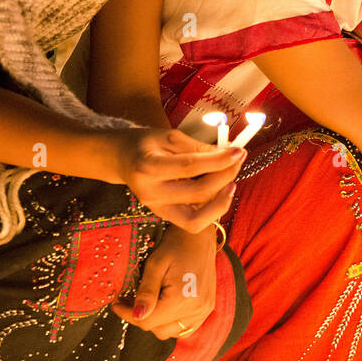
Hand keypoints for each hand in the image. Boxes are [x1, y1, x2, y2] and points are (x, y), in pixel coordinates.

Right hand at [112, 128, 243, 232]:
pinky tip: (221, 193)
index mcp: (149, 167)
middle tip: (238, 160)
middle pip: (198, 192)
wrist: (122, 159)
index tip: (239, 151)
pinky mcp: (164, 217)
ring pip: (198, 216)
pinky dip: (212, 210)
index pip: (191, 166)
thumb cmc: (147, 145)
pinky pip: (193, 223)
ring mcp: (156, 209)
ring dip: (222, 198)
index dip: (219, 160)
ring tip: (230, 179)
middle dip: (225, 175)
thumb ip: (199, 148)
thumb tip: (229, 154)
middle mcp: (151, 194)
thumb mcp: (170, 137)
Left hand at [112, 225, 217, 338]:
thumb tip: (137, 316)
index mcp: (182, 299)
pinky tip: (165, 307)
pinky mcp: (208, 307)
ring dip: (157, 322)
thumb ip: (146, 293)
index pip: (147, 321)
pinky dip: (173, 322)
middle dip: (141, 317)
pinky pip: (186, 327)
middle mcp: (196, 309)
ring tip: (147, 303)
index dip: (127, 314)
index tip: (116, 303)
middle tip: (129, 300)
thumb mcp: (155, 265)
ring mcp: (204, 310)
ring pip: (171, 331)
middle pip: (158, 329)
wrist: (200, 236)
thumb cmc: (176, 245)